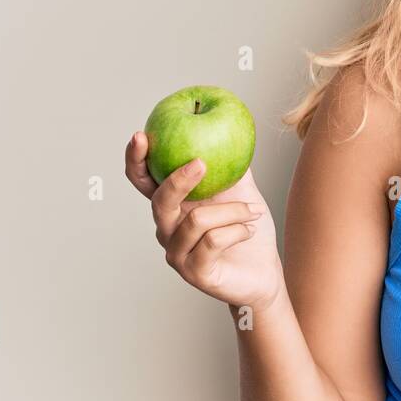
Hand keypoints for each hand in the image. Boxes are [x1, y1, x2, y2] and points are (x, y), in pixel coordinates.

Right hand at [125, 130, 283, 310]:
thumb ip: (232, 164)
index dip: (136, 160)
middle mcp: (168, 230)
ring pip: (196, 220)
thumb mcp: (242, 191)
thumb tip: (230, 128)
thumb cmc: (248, 230)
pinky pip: (213, 241)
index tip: (141, 135)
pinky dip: (238, 230)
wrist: (264, 272)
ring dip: (233, 211)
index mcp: (174, 206)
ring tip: (254, 211)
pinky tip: (250, 229)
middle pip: (160, 201)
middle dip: (178, 180)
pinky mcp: (194, 273)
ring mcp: (177, 254)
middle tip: (202, 162)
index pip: (144, 182)